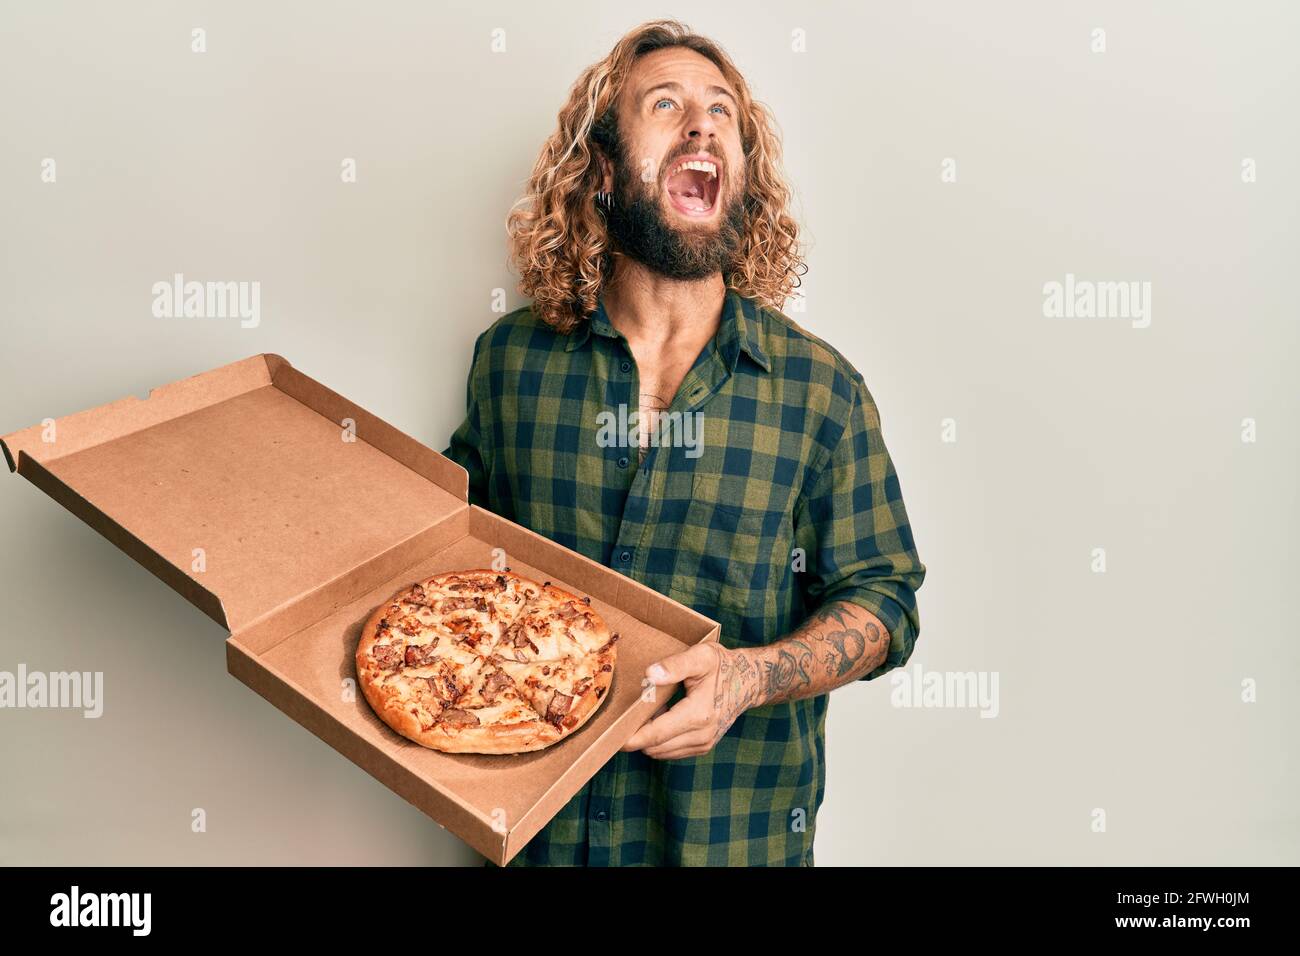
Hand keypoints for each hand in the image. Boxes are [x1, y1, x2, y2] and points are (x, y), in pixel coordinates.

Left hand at [620, 642, 760, 759]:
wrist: (750, 682)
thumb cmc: (723, 666)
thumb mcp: (702, 656)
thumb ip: (675, 665)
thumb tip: (649, 675)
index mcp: (698, 714)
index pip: (655, 735)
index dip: (631, 737)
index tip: (611, 734)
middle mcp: (702, 735)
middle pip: (654, 747)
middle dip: (635, 736)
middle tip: (620, 719)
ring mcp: (703, 744)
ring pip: (661, 752)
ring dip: (648, 738)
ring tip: (646, 713)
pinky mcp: (703, 747)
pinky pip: (671, 751)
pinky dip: (660, 739)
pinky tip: (662, 718)